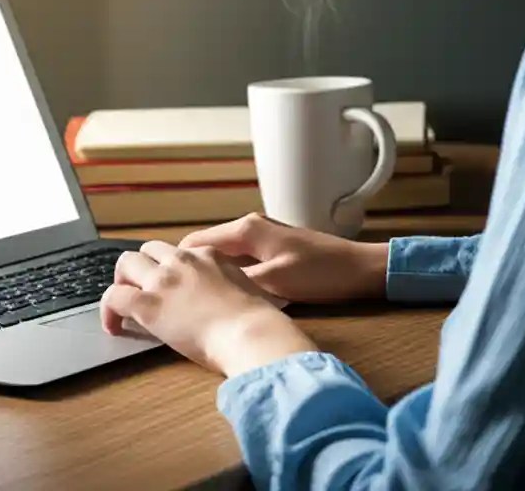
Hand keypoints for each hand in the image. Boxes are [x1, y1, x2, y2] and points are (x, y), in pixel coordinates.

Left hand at [100, 241, 317, 376]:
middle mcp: (183, 261)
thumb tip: (229, 301)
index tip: (169, 283)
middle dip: (141, 267)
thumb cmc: (258, 322)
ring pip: (126, 263)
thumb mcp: (249, 289)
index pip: (179, 252)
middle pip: (148, 249)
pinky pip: (114, 298)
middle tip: (140, 289)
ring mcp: (163, 280)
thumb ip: (232, 287)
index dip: (169, 267)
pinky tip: (114, 327)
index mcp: (209, 255)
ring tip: (122, 303)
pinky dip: (108, 311)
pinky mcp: (147, 304)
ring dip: (122, 281)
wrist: (250, 333)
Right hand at [179, 213, 388, 303]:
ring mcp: (263, 236)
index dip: (177, 263)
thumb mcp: (276, 283)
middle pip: (206, 247)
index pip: (196, 241)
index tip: (164, 285)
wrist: (360, 269)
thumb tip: (205, 290)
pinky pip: (239, 259)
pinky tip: (229, 293)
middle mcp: (251, 227)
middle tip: (177, 295)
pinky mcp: (273, 248)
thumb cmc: (321, 273)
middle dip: (190, 269)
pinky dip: (229, 273)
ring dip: (210, 272)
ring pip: (222, 254)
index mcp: (246, 230)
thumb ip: (238, 282)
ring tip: (197, 297)